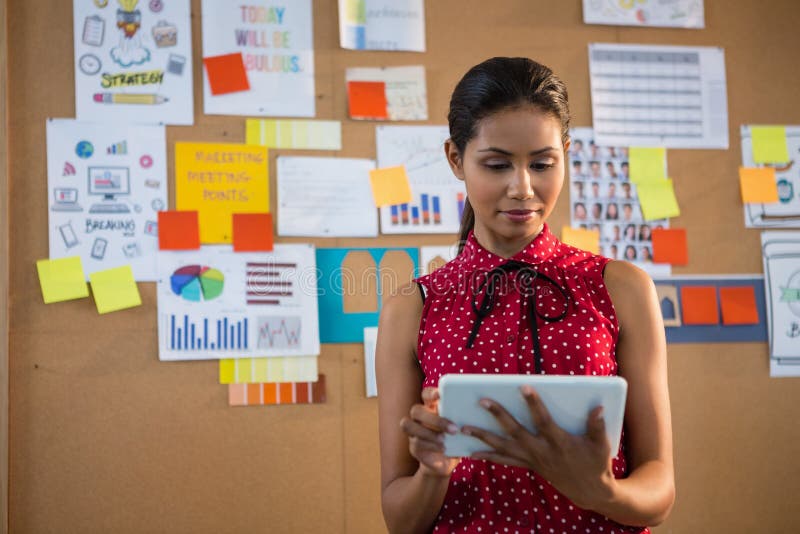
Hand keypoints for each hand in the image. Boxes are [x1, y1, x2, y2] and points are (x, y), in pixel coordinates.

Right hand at [399, 387, 460, 477]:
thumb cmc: (455, 440)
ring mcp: (414, 432)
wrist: (446, 463)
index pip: (425, 394)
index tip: (439, 394)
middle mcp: (419, 417)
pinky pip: (416, 443)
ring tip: (445, 439)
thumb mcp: (460, 429)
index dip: (430, 393)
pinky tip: (443, 448)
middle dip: (434, 419)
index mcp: (431, 408)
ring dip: (429, 433)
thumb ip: (460, 419)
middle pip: (416, 410)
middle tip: (453, 429)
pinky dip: (431, 445)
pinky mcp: (413, 446)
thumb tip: (474, 411)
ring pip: (410, 426)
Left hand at [462, 385, 615, 509]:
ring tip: (463, 428)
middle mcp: (541, 451)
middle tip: (482, 400)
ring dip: (482, 437)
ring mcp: (532, 459)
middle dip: (498, 415)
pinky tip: (472, 452)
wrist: (589, 491)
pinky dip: (488, 456)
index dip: (534, 404)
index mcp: (559, 442)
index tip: (524, 387)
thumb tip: (598, 407)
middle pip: (515, 431)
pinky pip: (504, 461)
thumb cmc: (595, 463)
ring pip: (503, 448)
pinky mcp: (528, 465)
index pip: (543, 420)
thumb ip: (597, 426)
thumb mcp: (600, 445)